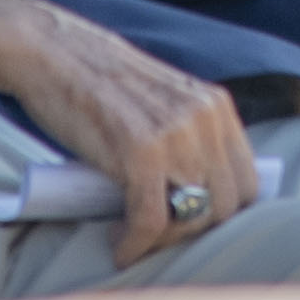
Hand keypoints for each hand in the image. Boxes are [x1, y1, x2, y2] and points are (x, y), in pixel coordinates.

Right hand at [0, 0, 259, 264]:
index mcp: (216, 105)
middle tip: (157, 234)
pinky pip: (153, 220)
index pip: (249, 181)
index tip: (189, 225)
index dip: (222, 214)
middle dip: (193, 231)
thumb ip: (188, 137)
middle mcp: (205, 118)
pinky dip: (135, 244)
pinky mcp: (141, 152)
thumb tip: (199, 194)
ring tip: (132, 238)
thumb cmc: (98, 84)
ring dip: (164, 241)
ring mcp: (176, 135)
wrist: (50, 53)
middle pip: (228, 205)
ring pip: (195, 217)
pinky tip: (119, 246)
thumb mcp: (162, 103)